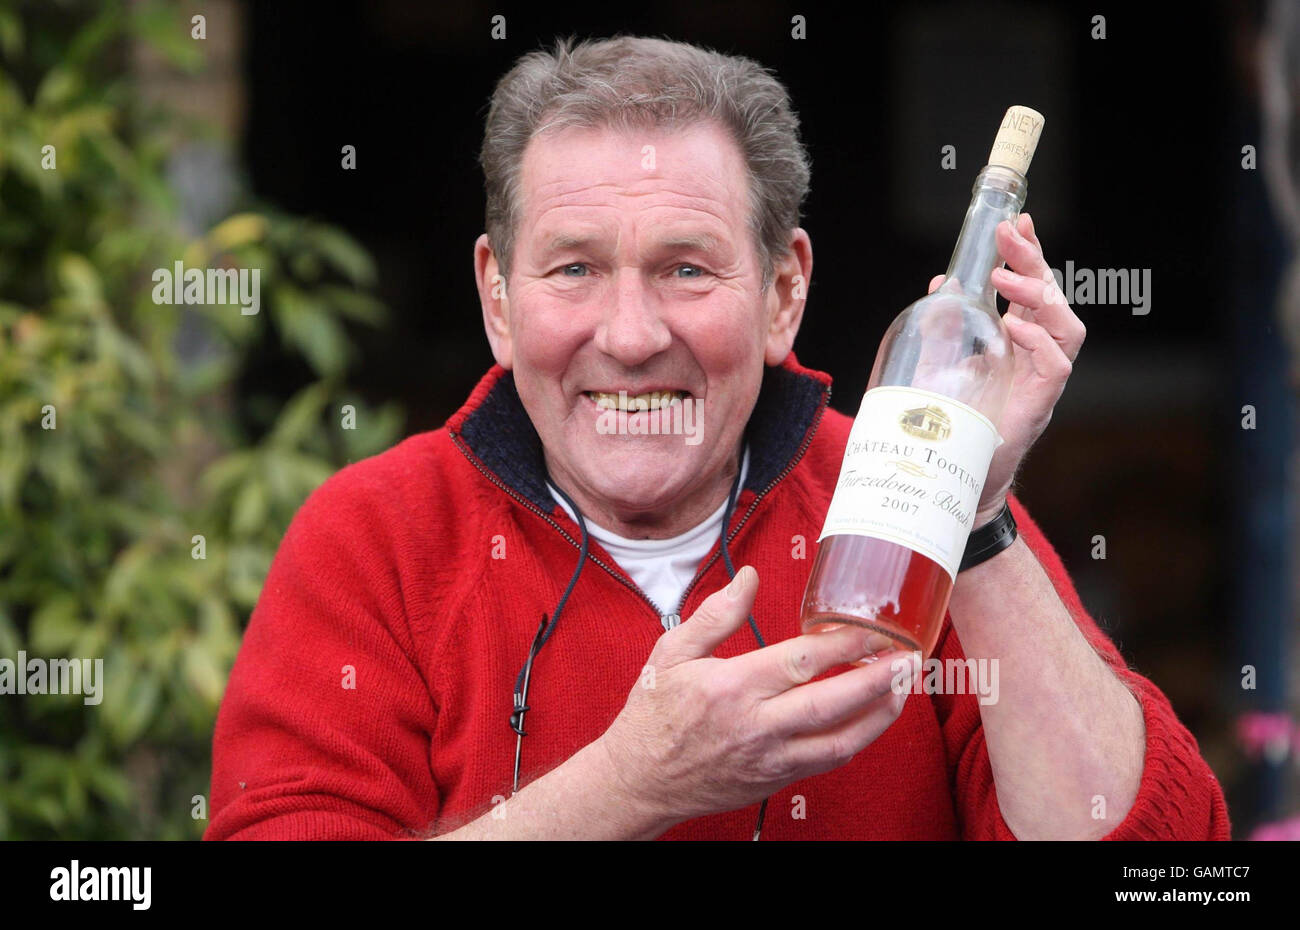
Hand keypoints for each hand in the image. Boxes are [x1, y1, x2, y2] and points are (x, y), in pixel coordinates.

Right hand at [599, 566, 916, 829]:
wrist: (640, 779)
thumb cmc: (655, 711)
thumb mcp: (672, 652)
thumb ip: (716, 614)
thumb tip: (750, 578)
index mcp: (730, 687)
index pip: (800, 661)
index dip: (843, 643)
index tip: (872, 627)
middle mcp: (755, 725)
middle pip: (830, 703)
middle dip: (876, 680)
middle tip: (910, 657)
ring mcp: (769, 758)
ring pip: (839, 740)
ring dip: (879, 714)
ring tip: (903, 686)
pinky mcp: (776, 779)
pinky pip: (828, 760)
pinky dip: (858, 738)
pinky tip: (873, 716)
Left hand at [927, 212, 1085, 527]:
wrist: (962, 473)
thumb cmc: (960, 417)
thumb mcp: (944, 361)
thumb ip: (946, 325)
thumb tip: (943, 284)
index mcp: (1019, 336)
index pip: (1031, 285)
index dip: (1029, 253)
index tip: (1017, 221)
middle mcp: (1038, 352)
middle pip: (1051, 297)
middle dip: (1033, 261)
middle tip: (1010, 235)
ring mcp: (1044, 376)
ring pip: (1066, 326)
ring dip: (1037, 296)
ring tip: (1007, 279)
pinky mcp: (1042, 400)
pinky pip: (1056, 363)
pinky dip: (1038, 340)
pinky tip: (1016, 327)